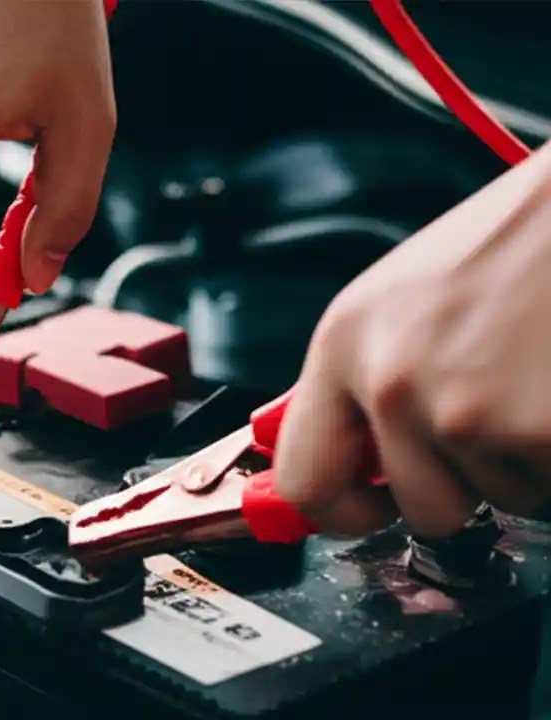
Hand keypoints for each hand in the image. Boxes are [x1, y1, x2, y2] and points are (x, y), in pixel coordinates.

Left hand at [274, 143, 550, 538]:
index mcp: (342, 346)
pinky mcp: (536, 432)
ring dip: (524, 459)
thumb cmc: (508, 245)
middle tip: (493, 420)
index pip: (305, 481)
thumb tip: (346, 464)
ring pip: (501, 499)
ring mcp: (464, 414)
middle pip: (423, 512)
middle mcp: (391, 384)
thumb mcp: (400, 300)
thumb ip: (363, 381)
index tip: (370, 511)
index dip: (342, 514)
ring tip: (533, 377)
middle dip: (465, 485)